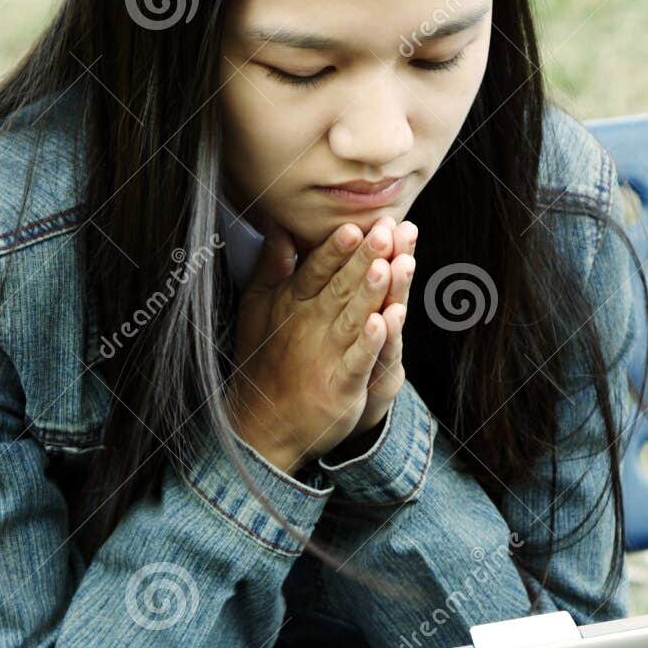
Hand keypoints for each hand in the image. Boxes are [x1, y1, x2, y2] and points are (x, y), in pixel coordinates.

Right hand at [226, 213, 409, 473]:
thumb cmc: (265, 358)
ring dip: (371, 292)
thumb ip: (272, 264)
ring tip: (389, 265)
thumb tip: (278, 223)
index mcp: (293, 303)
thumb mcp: (258, 306)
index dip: (335, 249)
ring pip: (353, 318)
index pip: (316, 270)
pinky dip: (371, 343)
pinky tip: (384, 323)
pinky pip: (358, 361)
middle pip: (341, 287)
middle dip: (364, 259)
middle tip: (384, 231)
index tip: (353, 225)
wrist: (263, 424)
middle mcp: (309, 326)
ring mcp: (325, 356)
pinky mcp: (340, 387)